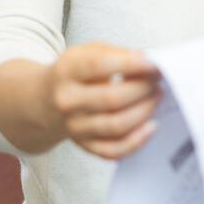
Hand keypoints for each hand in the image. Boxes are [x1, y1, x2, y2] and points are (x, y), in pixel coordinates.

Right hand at [44, 43, 162, 159]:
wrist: (45, 100)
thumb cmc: (75, 73)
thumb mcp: (88, 52)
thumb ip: (117, 53)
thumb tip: (147, 61)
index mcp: (67, 71)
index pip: (99, 66)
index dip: (131, 64)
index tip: (154, 64)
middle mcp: (67, 101)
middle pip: (112, 99)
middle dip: (143, 89)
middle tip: (158, 81)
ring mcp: (74, 126)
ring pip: (116, 126)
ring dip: (144, 111)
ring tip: (157, 97)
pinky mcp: (84, 145)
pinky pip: (113, 150)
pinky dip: (136, 141)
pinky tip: (149, 126)